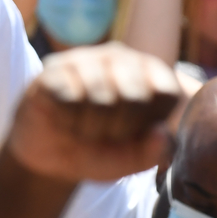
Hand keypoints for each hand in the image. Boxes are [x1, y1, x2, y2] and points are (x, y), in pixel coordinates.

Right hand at [7, 42, 179, 183]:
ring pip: (101, 98)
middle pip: (134, 97)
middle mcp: (120, 57)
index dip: (150, 124)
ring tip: (83, 130)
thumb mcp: (132, 159)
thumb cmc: (99, 149)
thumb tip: (160, 134)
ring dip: (90, 130)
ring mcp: (85, 58)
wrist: (49, 156)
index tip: (134, 134)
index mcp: (150, 73)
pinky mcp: (54, 69)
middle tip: (104, 135)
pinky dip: (68, 122)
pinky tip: (64, 121)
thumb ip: (154, 152)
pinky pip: (70, 98)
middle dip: (119, 130)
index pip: (166, 93)